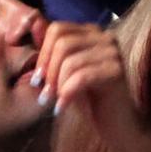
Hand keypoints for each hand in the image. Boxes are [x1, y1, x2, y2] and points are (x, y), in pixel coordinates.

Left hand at [32, 21, 146, 151]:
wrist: (117, 125)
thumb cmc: (89, 99)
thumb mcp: (63, 73)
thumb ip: (51, 51)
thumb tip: (33, 26)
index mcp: (92, 33)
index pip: (58, 29)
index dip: (42, 53)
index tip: (37, 79)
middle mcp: (105, 37)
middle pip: (62, 43)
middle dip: (48, 70)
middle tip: (44, 94)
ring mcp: (113, 52)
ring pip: (70, 61)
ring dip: (57, 85)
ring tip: (54, 102)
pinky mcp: (116, 71)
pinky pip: (82, 77)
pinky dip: (67, 94)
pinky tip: (62, 108)